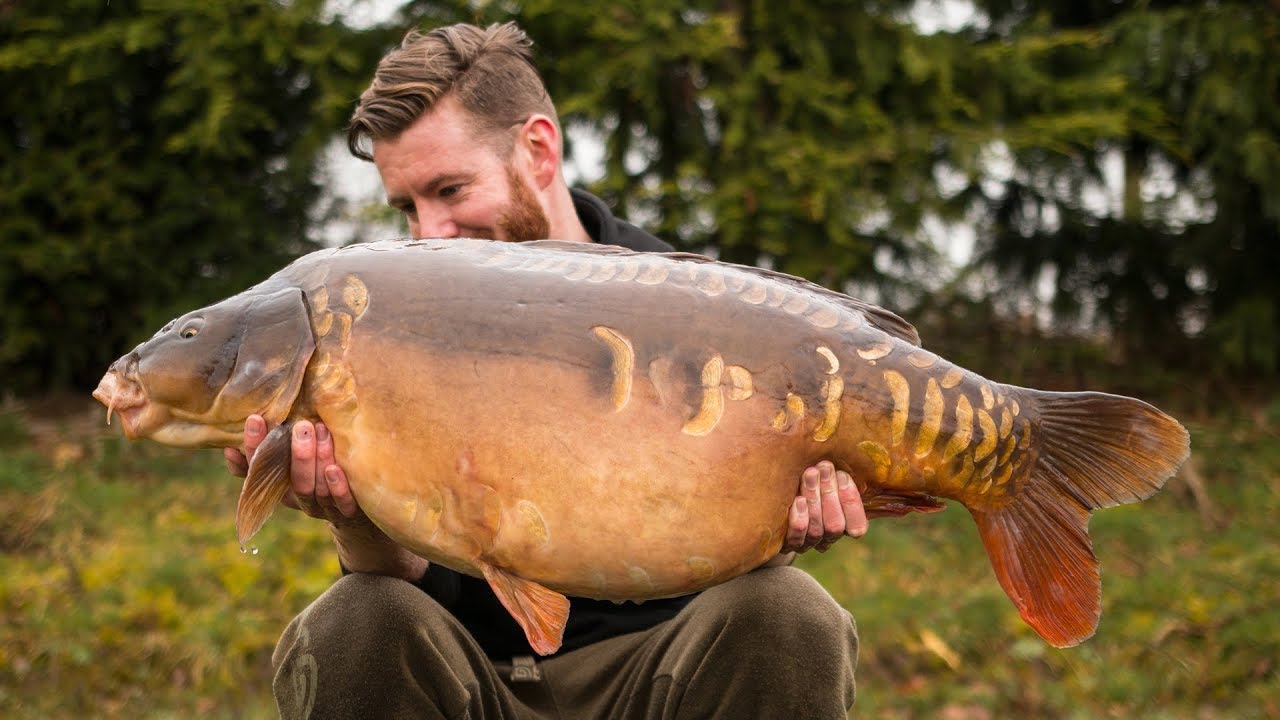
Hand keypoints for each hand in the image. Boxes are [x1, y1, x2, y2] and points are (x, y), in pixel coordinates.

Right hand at [223, 415, 426, 579]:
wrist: (356, 513)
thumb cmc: (321, 475)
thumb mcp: (298, 461)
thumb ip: (283, 443)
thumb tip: (253, 417)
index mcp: (279, 484)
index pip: (256, 469)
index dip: (252, 447)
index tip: (254, 419)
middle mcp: (297, 498)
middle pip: (289, 480)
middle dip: (294, 454)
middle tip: (301, 426)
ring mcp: (322, 507)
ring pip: (314, 488)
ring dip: (317, 460)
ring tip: (322, 431)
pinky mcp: (347, 513)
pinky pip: (340, 502)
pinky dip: (337, 487)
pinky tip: (335, 469)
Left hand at [781, 461, 866, 553]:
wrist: (770, 503)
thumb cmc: (804, 481)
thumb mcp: (822, 477)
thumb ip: (834, 473)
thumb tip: (839, 457)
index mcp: (843, 525)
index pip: (857, 526)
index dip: (852, 502)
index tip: (843, 474)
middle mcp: (827, 538)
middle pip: (835, 526)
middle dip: (831, 493)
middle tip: (824, 467)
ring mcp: (807, 544)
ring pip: (817, 530)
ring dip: (814, 498)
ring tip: (810, 473)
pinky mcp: (787, 545)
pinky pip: (796, 538)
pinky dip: (800, 519)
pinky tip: (798, 500)